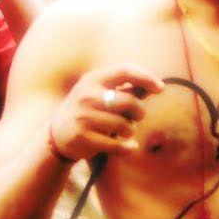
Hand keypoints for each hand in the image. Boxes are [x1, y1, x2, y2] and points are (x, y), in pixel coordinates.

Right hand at [45, 67, 163, 166]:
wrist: (57, 135)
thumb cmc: (88, 111)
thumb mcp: (101, 95)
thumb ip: (126, 90)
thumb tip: (156, 86)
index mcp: (92, 79)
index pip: (124, 70)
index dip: (146, 77)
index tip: (161, 88)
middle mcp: (86, 96)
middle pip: (129, 101)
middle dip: (139, 112)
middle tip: (137, 117)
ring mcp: (82, 117)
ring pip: (125, 126)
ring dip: (130, 131)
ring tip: (125, 131)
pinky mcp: (82, 137)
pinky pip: (117, 145)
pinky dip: (128, 148)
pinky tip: (129, 147)